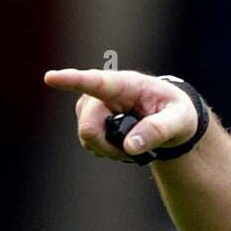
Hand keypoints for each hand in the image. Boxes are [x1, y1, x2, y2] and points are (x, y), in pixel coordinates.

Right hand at [43, 67, 197, 160]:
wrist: (172, 118)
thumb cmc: (177, 113)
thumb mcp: (180, 121)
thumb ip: (158, 131)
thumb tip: (130, 146)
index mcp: (126, 84)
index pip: (96, 81)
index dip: (71, 80)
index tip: (50, 78)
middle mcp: (103, 92)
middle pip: (88, 125)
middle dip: (106, 146)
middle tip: (132, 152)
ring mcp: (94, 105)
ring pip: (87, 136)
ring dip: (108, 149)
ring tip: (133, 145)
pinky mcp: (91, 118)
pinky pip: (89, 142)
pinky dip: (105, 150)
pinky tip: (122, 146)